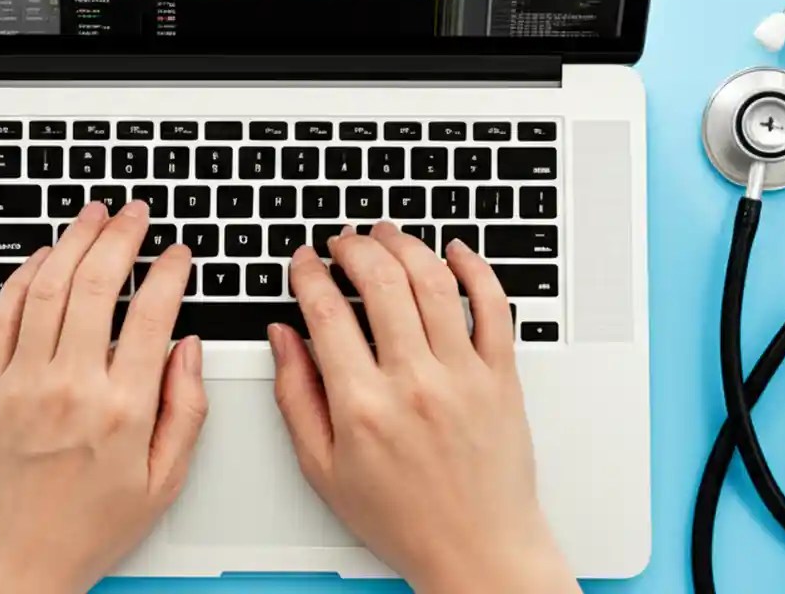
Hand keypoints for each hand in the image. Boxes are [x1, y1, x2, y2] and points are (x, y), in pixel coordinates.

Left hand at [0, 201, 207, 593]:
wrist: (14, 566)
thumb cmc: (88, 528)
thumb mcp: (164, 480)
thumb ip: (187, 409)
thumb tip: (189, 348)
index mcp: (123, 409)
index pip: (152, 314)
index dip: (168, 271)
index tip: (178, 254)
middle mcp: (71, 387)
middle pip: (96, 284)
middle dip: (121, 236)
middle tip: (135, 214)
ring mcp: (22, 384)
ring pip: (47, 289)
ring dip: (72, 241)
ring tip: (93, 216)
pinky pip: (1, 317)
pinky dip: (21, 278)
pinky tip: (41, 258)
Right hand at [270, 223, 578, 593]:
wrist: (476, 548)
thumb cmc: (403, 517)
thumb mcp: (324, 469)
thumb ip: (296, 397)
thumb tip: (282, 338)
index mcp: (363, 406)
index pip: (326, 312)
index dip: (309, 274)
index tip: (304, 262)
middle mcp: (415, 383)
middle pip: (381, 281)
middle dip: (354, 247)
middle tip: (343, 241)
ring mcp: (464, 375)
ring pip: (434, 281)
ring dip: (406, 245)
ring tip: (387, 235)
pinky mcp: (502, 377)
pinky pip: (493, 306)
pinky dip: (476, 269)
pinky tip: (457, 252)